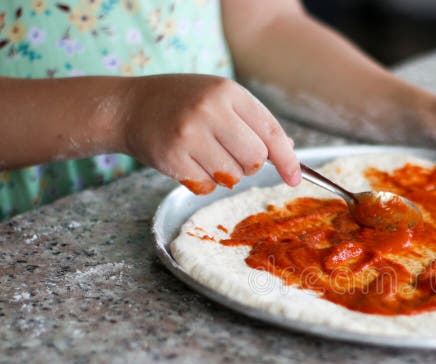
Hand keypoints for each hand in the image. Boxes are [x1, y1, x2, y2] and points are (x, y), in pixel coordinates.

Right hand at [122, 74, 300, 193]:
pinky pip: (207, 187)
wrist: (128, 107)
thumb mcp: (219, 98)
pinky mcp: (172, 158)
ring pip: (232, 176)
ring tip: (204, 154)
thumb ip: (254, 121)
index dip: (287, 160)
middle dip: (248, 165)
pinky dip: (204, 182)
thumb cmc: (182, 103)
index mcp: (228, 92)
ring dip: (225, 175)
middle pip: (254, 159)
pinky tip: (189, 163)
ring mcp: (189, 134)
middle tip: (230, 155)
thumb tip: (288, 151)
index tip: (295, 178)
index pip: (271, 133)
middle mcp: (209, 110)